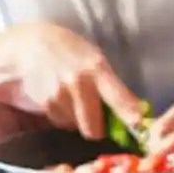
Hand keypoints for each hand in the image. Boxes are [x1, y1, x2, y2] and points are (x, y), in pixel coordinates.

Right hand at [9, 22, 141, 139]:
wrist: (34, 44)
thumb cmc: (72, 52)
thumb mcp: (96, 60)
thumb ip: (112, 85)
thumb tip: (134, 114)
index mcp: (97, 69)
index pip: (118, 98)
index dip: (130, 114)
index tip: (139, 124)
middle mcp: (79, 83)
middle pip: (93, 129)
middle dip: (96, 129)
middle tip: (96, 119)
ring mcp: (60, 94)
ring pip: (75, 126)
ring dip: (76, 118)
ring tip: (72, 96)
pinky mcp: (45, 102)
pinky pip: (60, 121)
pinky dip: (62, 114)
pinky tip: (59, 96)